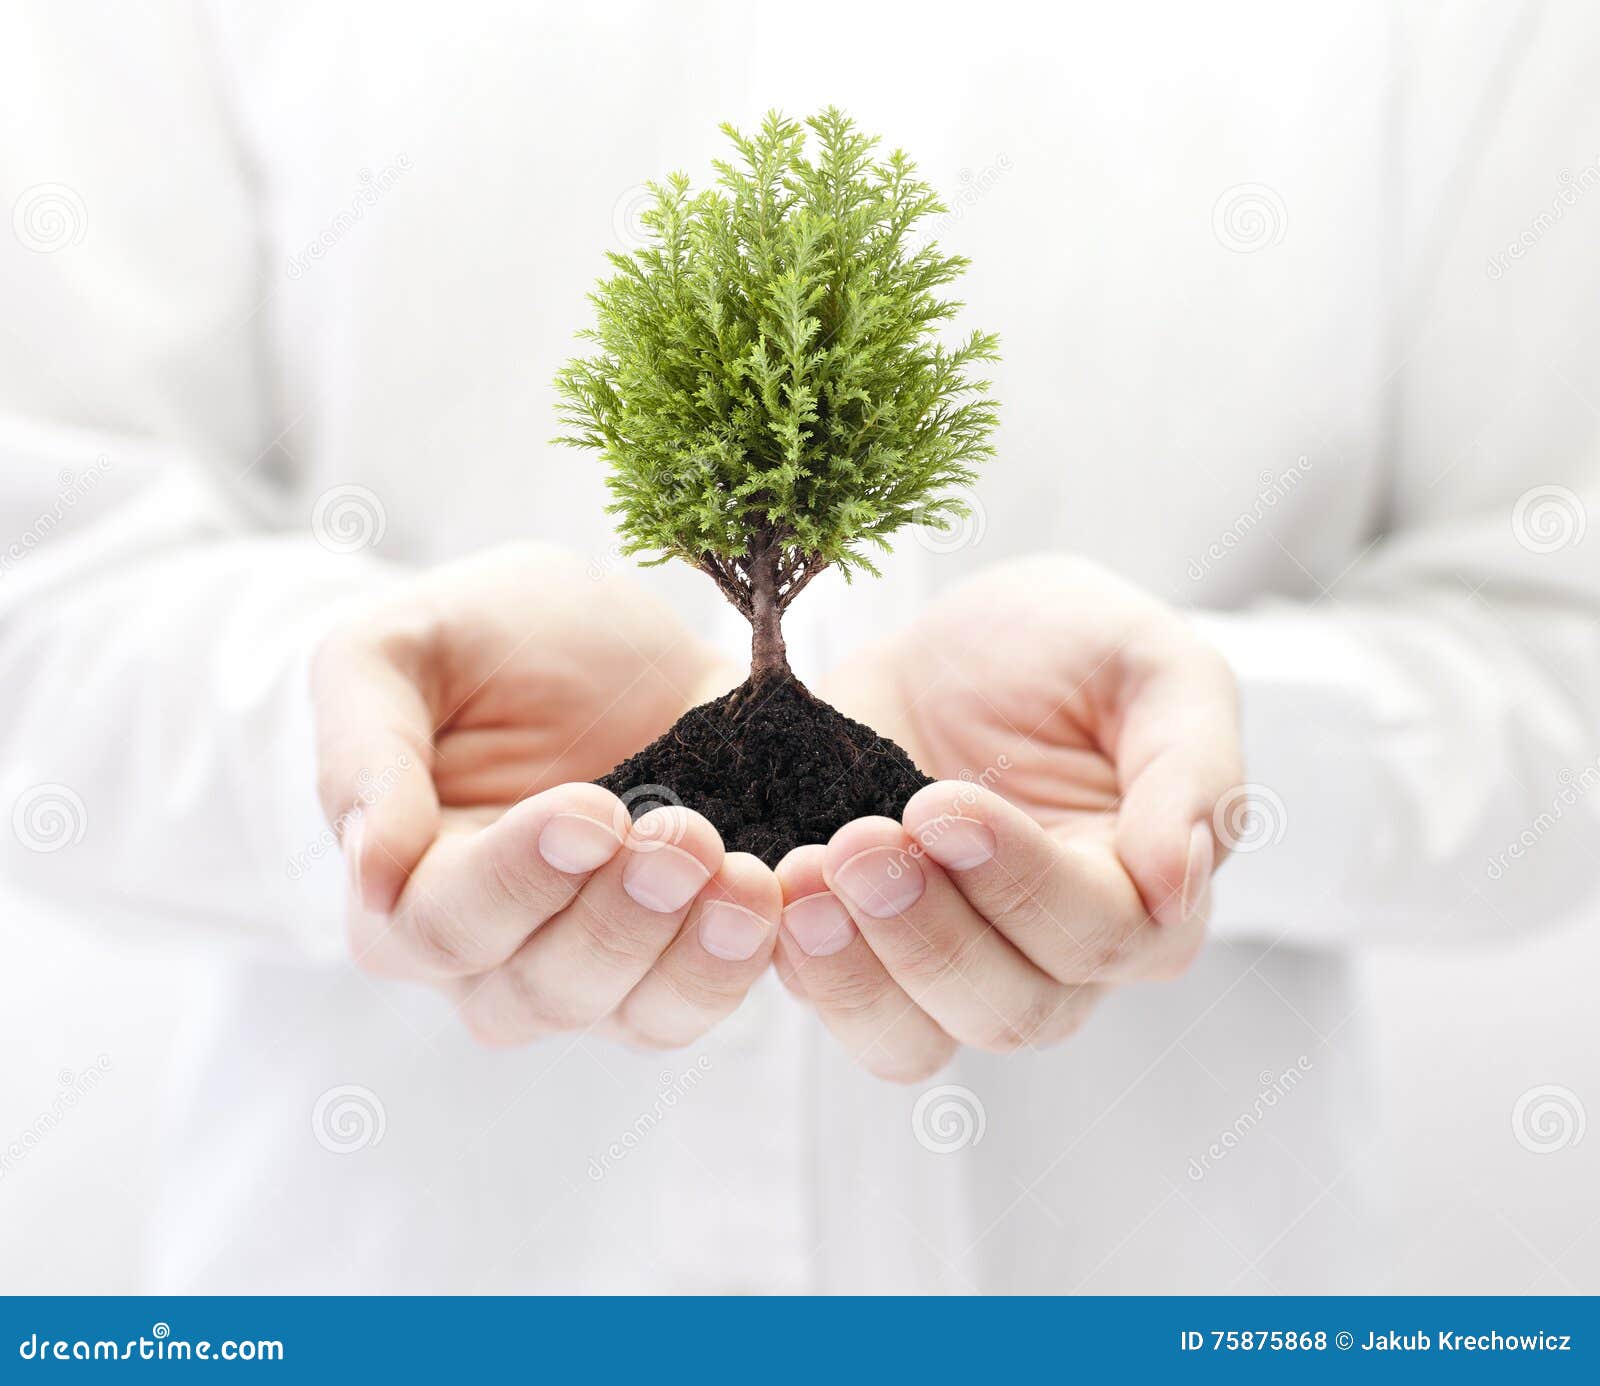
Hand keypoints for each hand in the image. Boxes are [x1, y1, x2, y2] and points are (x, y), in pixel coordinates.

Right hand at [312, 545, 779, 1048]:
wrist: (592, 638)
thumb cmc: (474, 641)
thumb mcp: (393, 652)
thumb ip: (364, 750)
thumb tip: (368, 870)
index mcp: (403, 890)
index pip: (442, 925)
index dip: (518, 879)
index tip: (592, 811)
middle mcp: (490, 955)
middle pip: (542, 990)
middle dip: (619, 919)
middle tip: (683, 838)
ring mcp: (591, 964)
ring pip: (630, 1015)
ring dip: (692, 960)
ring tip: (746, 884)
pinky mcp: (676, 952)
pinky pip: (703, 999)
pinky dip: (745, 964)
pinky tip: (776, 900)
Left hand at [773, 556, 1242, 1080]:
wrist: (943, 649)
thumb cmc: (1065, 646)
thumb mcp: (1151, 664)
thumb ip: (1192, 765)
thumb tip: (1181, 882)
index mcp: (1144, 894)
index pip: (1103, 937)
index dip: (1022, 884)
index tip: (940, 804)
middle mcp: (1055, 958)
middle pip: (1011, 1010)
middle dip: (928, 933)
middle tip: (859, 842)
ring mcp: (956, 964)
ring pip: (921, 1042)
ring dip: (860, 973)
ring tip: (805, 881)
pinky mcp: (869, 954)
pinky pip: (845, 1012)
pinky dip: (808, 971)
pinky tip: (779, 897)